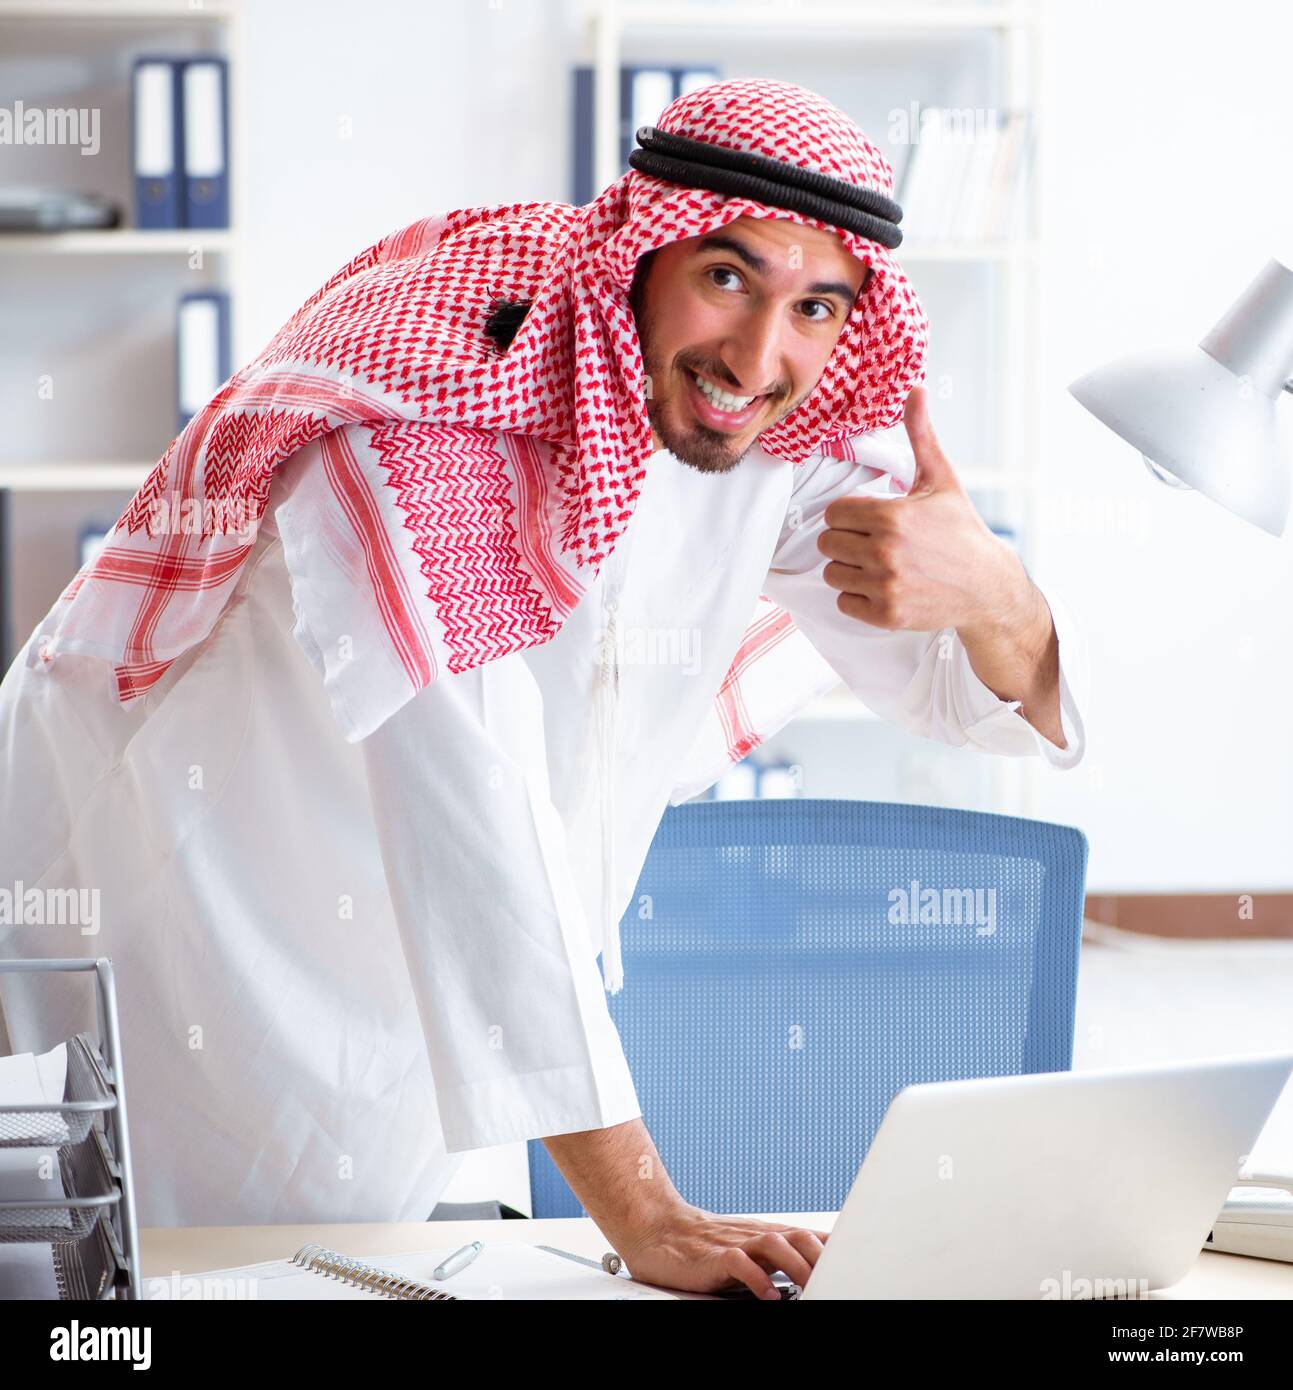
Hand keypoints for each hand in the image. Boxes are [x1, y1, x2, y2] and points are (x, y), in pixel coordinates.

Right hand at [606, 1201, 829, 1298]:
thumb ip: (779, 1258)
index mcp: (769, 1235)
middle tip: (843, 1278)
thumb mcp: (749, 1250)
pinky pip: (739, 1263)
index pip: (811, 1236)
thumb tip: (813, 1272)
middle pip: (800, 1237)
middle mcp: (757, 1236)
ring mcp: (736, 1243)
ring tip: (813, 1288)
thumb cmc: (706, 1245)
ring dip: (797, 1265)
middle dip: (824, 1257)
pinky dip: (756, 1278)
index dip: (837, 1248)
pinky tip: (768, 1294)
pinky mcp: (714, 1256)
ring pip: (775, 1244)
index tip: (861, 1261)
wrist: (660, 1229)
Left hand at [816, 385, 1028, 635]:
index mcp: (891, 516)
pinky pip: (844, 603)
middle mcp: (884, 552)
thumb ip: (920, 435)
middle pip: (828, 543)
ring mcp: (885, 586)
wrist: (986, 585)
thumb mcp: (940, 479)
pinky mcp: (886, 615)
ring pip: (832, 573)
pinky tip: (882, 586)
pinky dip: (857, 597)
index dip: (849, 515)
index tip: (870, 518)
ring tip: (877, 564)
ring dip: (848, 569)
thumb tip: (915, 388)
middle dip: (847, 540)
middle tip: (874, 542)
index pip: (834, 513)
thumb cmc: (960, 529)